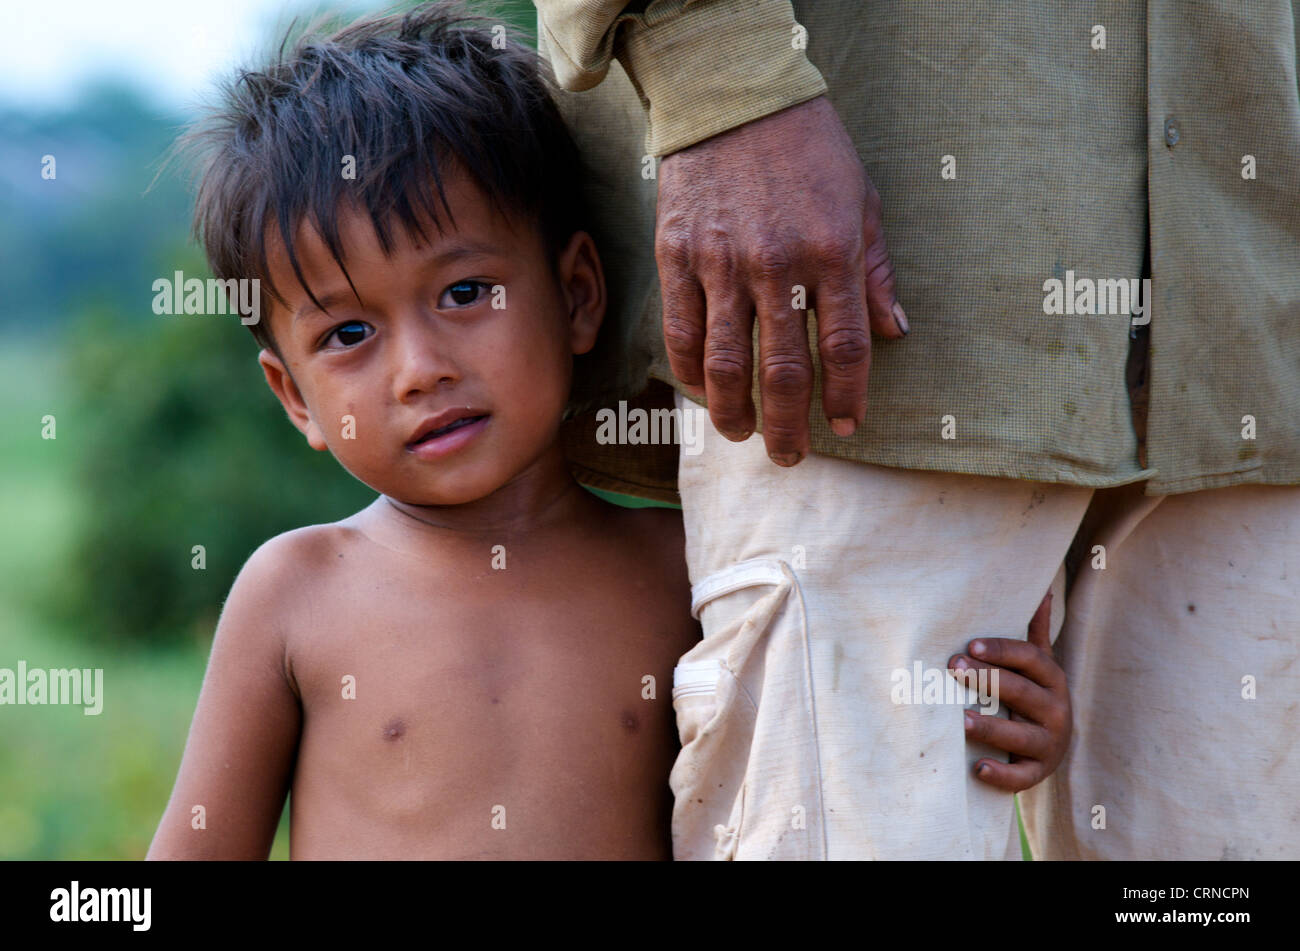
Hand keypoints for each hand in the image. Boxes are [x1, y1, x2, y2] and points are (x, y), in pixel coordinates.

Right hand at [654, 95, 906, 465]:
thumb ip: (876, 272)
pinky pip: (681, 331)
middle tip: (791, 456)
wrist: (734, 98)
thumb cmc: (808, 149)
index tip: (847, 426)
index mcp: (833, 252)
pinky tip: (703, 391)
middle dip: (788, 426)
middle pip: (783, 371)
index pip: (844, 348)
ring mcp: (722, 263)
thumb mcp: (862, 201)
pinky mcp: (679, 256)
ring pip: (726, 363)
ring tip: (741, 433)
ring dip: (734, 411)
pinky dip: (691, 372)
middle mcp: (778, 265)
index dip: (847, 397)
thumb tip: (894, 333)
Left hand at [948, 590, 1071, 791]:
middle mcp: (1057, 710)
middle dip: (987, 679)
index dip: (1001, 650)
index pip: (1029, 659)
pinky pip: (1022, 776)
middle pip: (1021, 692)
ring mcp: (1050, 744)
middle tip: (953, 667)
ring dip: (991, 727)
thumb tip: (1042, 587)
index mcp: (1052, 679)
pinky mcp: (1039, 772)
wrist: (1050, 746)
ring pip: (1021, 736)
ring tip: (961, 720)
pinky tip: (978, 768)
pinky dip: (1001, 775)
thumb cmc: (1033, 695)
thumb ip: (1035, 631)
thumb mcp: (1039, 665)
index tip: (970, 644)